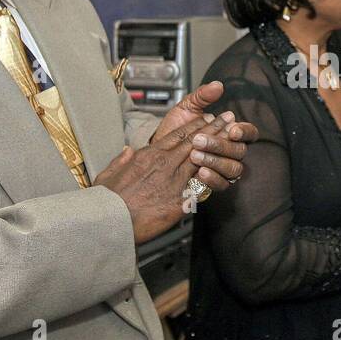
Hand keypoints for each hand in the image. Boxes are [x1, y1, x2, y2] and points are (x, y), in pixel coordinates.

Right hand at [95, 114, 233, 243]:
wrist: (110, 222)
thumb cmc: (107, 200)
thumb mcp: (109, 174)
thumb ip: (121, 160)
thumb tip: (128, 150)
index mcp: (148, 156)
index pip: (176, 135)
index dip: (195, 125)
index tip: (207, 117)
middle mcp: (163, 165)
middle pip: (194, 142)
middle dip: (214, 129)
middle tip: (228, 117)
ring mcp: (173, 182)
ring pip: (201, 160)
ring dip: (218, 147)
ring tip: (233, 136)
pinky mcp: (179, 201)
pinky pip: (200, 187)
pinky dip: (214, 176)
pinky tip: (226, 170)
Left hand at [151, 80, 258, 187]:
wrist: (157, 151)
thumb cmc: (175, 129)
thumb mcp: (186, 108)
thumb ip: (202, 96)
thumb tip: (217, 85)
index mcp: (230, 132)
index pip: (250, 133)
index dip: (245, 131)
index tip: (231, 128)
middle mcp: (230, 151)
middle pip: (240, 151)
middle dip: (220, 145)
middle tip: (198, 140)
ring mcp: (223, 168)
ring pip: (234, 169)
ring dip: (215, 161)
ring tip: (194, 155)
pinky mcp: (214, 183)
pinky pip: (223, 184)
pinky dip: (212, 178)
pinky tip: (199, 171)